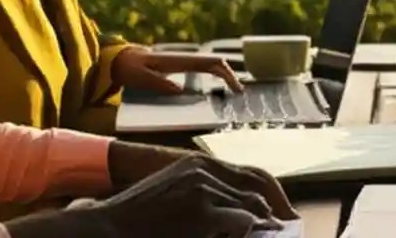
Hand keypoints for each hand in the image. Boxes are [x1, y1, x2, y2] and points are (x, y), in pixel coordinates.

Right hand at [7, 155, 287, 237]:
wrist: (105, 229)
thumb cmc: (135, 220)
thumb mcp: (173, 195)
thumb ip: (205, 196)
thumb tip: (243, 214)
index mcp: (198, 164)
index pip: (250, 173)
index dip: (272, 194)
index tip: (284, 213)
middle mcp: (203, 170)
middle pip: (257, 187)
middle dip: (276, 209)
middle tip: (290, 226)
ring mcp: (204, 190)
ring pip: (251, 207)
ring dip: (260, 226)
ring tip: (272, 233)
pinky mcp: (202, 213)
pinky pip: (243, 223)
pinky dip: (248, 232)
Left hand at [113, 46, 242, 93]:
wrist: (118, 60)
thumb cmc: (128, 68)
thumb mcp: (140, 76)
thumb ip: (158, 82)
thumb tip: (181, 90)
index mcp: (178, 60)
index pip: (210, 63)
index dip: (226, 74)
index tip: (235, 89)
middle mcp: (184, 60)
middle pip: (215, 63)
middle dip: (230, 76)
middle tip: (239, 94)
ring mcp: (182, 63)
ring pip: (210, 67)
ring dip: (223, 77)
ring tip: (232, 94)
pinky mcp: (178, 69)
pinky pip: (201, 72)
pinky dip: (213, 79)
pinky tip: (214, 91)